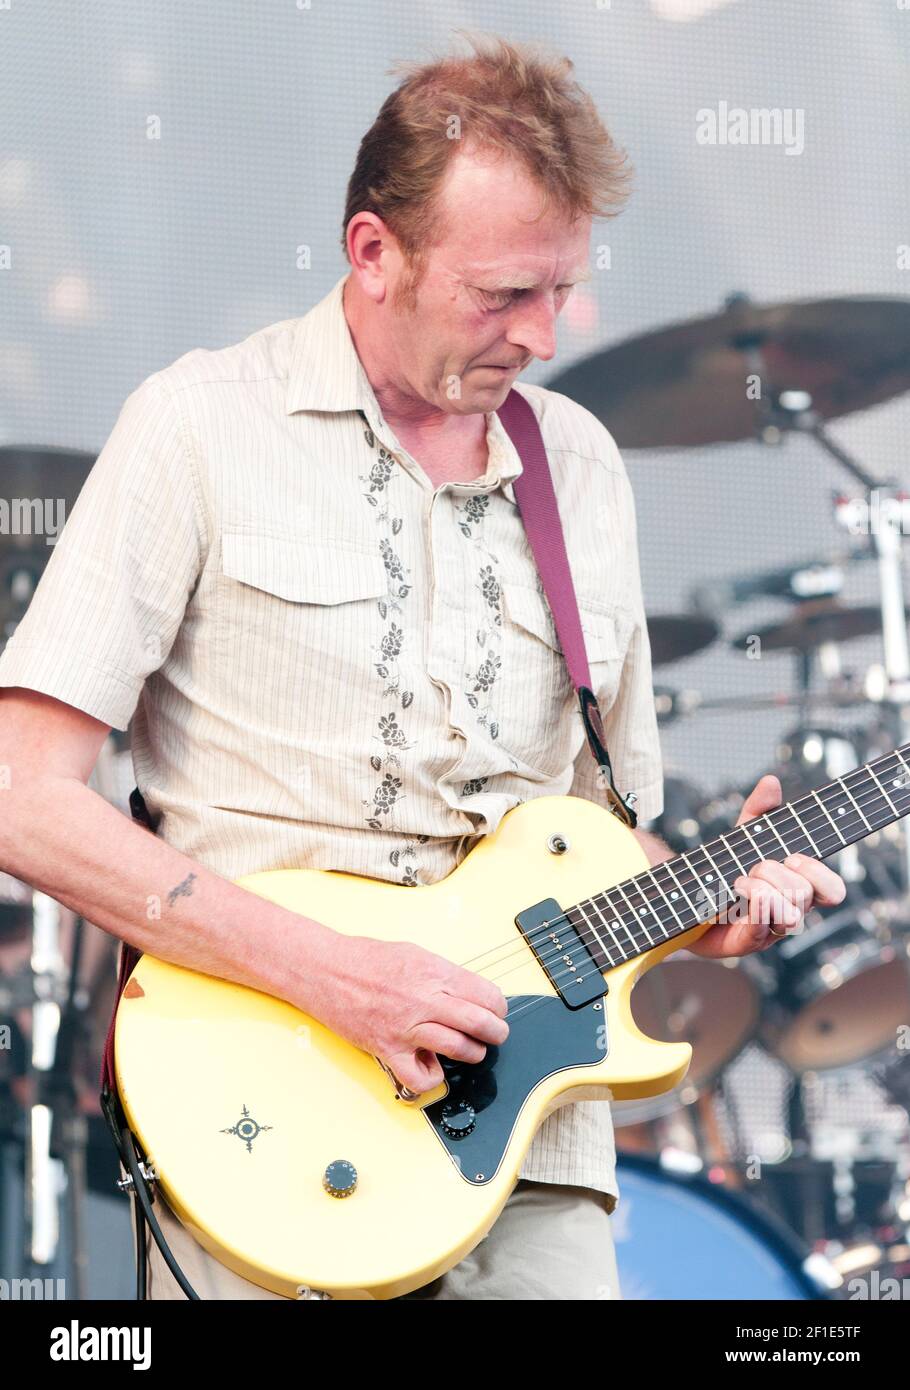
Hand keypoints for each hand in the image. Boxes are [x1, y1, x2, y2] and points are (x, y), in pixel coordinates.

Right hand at [307, 934, 508, 1093]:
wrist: (326, 970)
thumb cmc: (365, 959)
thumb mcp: (414, 953)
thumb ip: (443, 974)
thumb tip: (469, 991)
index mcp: (434, 972)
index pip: (486, 995)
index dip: (498, 1006)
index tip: (497, 1010)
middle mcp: (424, 999)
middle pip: (480, 1022)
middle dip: (496, 1032)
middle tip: (496, 1034)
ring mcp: (407, 1027)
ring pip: (459, 1049)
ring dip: (473, 1053)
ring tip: (471, 1050)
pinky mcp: (388, 1049)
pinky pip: (421, 1076)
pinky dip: (431, 1076)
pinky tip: (430, 1065)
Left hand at [688, 773, 846, 959]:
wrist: (684, 896)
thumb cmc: (723, 869)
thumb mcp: (743, 836)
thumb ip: (759, 810)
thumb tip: (770, 782)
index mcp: (796, 890)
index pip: (832, 891)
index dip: (819, 874)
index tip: (794, 856)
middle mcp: (788, 914)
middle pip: (805, 896)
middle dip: (777, 872)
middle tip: (754, 865)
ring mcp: (768, 932)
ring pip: (790, 916)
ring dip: (764, 889)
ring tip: (740, 880)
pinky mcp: (744, 944)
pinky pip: (760, 931)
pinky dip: (752, 905)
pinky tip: (737, 889)